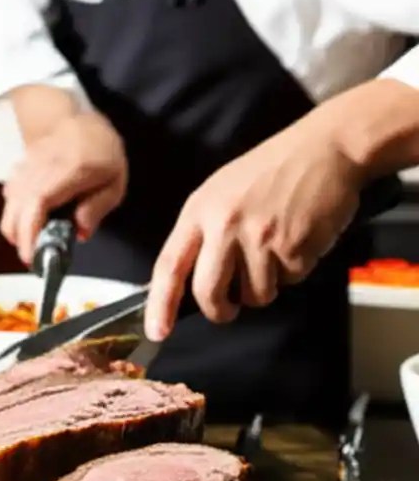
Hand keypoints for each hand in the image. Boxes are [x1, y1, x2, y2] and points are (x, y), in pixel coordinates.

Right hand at [0, 111, 126, 265]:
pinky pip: (8, 199)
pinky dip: (15, 215)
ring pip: (8, 207)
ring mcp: (24, 169)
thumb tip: (80, 233)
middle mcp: (39, 170)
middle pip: (15, 211)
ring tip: (35, 241)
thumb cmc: (99, 151)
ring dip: (17, 229)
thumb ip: (97, 208)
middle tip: (36, 256)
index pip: (37, 204)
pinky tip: (31, 220)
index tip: (32, 256)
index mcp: (67, 171)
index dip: (30, 233)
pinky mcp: (16, 171)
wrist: (77, 121)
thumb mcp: (114, 181)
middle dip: (20, 240)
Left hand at [145, 119, 362, 340]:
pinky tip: (296, 242)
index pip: (169, 266)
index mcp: (199, 212)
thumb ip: (202, 233)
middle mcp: (225, 226)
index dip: (159, 304)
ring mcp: (261, 238)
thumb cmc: (268, 171)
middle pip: (208, 292)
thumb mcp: (218, 192)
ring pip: (254, 294)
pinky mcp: (296, 247)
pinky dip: (294, 270)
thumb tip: (187, 280)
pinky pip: (289, 281)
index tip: (156, 332)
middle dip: (218, 310)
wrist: (324, 149)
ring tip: (272, 253)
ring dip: (263, 287)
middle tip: (226, 308)